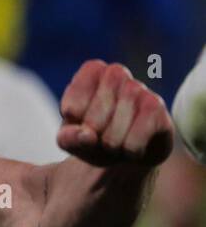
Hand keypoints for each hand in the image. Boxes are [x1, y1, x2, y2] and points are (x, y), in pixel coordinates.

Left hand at [58, 60, 174, 167]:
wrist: (125, 154)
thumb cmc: (92, 139)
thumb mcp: (72, 140)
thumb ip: (69, 138)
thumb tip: (86, 135)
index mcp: (91, 72)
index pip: (75, 97)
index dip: (74, 117)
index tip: (79, 122)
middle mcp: (116, 73)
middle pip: (97, 111)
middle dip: (94, 133)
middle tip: (98, 137)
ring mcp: (140, 88)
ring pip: (118, 125)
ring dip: (112, 144)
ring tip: (115, 144)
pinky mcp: (157, 108)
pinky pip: (139, 134)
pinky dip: (131, 149)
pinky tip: (133, 147)